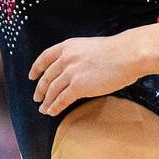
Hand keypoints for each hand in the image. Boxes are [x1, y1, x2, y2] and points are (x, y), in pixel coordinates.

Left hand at [28, 33, 144, 116]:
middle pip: (47, 76)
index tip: (32, 76)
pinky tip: (52, 111)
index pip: (45, 57)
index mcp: (68, 46)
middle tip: (36, 97)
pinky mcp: (78, 86)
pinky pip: (62, 99)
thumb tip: (74, 69)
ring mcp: (71, 72)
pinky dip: (55, 106)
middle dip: (40, 88)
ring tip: (43, 109)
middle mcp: (66, 58)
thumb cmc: (116, 51)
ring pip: (52, 89)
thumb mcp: (90, 47)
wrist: (127, 55)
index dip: (36, 68)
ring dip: (46, 101)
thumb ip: (78, 56)